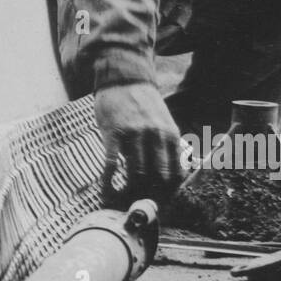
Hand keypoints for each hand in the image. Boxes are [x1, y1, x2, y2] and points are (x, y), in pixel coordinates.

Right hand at [95, 83, 185, 205]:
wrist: (124, 78)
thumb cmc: (143, 104)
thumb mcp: (164, 122)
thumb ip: (168, 145)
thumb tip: (172, 173)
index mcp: (171, 135)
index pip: (175, 173)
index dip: (168, 192)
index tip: (159, 200)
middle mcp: (155, 136)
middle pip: (158, 177)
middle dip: (150, 194)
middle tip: (139, 202)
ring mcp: (134, 135)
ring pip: (136, 174)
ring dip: (129, 191)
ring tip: (122, 199)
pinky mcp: (113, 134)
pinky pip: (112, 165)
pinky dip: (108, 182)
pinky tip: (105, 190)